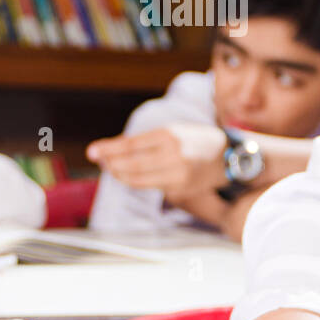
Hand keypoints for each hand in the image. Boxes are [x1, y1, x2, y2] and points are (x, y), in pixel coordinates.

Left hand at [87, 123, 228, 200]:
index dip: (109, 149)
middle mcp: (174, 155)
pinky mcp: (181, 188)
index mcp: (169, 135)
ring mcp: (178, 174)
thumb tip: (111, 149)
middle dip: (111, 164)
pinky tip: (128, 175)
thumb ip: (143, 141)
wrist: (227, 156)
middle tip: (99, 161)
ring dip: (120, 175)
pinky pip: (150, 186)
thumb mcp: (171, 131)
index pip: (131, 144)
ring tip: (111, 168)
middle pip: (132, 164)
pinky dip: (135, 181)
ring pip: (139, 179)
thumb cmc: (193, 140)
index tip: (92, 151)